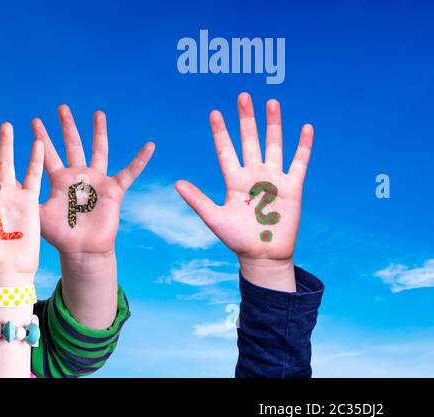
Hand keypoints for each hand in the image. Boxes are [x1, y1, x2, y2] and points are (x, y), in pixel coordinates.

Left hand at [35, 105, 153, 255]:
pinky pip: (130, 173)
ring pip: (99, 150)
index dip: (42, 138)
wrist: (82, 250)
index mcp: (60, 180)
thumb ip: (25, 197)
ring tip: (97, 113)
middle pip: (73, 145)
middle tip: (61, 107)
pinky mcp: (113, 190)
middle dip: (67, 127)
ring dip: (99, 132)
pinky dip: (140, 160)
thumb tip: (3, 185)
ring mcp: (97, 181)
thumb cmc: (59, 235)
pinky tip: (149, 146)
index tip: (34, 120)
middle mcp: (78, 176)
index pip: (48, 154)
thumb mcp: (37, 214)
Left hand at [176, 92, 313, 290]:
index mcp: (234, 180)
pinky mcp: (292, 187)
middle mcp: (254, 174)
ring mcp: (274, 179)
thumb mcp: (214, 218)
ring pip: (274, 144)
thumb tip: (177, 183)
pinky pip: (299, 162)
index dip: (221, 132)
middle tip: (243, 96)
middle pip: (250, 140)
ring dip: (273, 124)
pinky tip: (305, 127)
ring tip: (271, 102)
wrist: (263, 255)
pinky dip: (303, 145)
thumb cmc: (237, 239)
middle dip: (246, 119)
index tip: (214, 113)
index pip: (226, 150)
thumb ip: (197, 199)